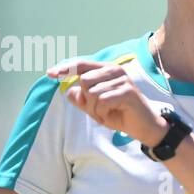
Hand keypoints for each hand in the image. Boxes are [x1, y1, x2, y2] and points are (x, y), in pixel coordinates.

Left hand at [47, 60, 166, 144]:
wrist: (143, 127)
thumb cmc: (120, 115)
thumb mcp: (96, 108)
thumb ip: (81, 99)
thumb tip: (68, 91)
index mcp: (106, 70)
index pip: (81, 65)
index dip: (64, 68)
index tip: (50, 74)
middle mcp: (114, 71)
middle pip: (84, 81)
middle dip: (86, 100)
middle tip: (97, 111)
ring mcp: (122, 80)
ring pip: (92, 93)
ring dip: (95, 109)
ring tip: (106, 114)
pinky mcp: (127, 92)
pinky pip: (102, 101)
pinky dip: (103, 112)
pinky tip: (112, 115)